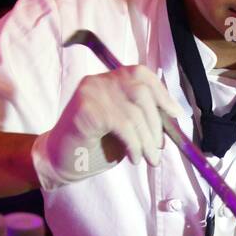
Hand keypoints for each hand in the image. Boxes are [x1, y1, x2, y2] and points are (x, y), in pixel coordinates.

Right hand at [31, 66, 177, 189]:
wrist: (60, 162)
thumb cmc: (93, 146)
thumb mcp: (125, 129)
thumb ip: (142, 118)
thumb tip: (172, 119)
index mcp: (108, 80)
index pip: (141, 74)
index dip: (162, 93)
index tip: (175, 114)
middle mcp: (98, 81)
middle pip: (141, 92)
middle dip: (157, 124)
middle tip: (159, 149)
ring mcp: (90, 93)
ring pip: (134, 112)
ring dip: (148, 140)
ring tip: (150, 159)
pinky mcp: (85, 110)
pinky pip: (123, 125)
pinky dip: (134, 144)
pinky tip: (134, 158)